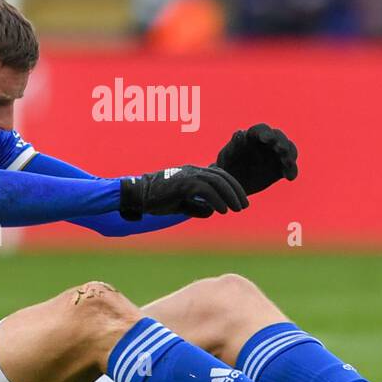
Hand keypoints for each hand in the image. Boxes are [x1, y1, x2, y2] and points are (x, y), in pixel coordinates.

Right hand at [119, 165, 248, 219]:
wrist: (137, 194)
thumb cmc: (157, 199)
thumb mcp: (181, 203)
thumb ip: (196, 205)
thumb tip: (211, 211)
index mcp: (193, 172)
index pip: (219, 175)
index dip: (233, 186)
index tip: (241, 200)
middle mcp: (193, 170)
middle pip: (222, 177)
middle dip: (235, 191)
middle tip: (244, 206)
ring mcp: (188, 175)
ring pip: (216, 182)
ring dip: (229, 196)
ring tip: (237, 209)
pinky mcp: (183, 184)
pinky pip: (205, 190)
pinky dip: (217, 200)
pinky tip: (222, 210)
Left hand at [212, 124, 297, 194]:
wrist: (232, 183)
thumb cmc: (227, 166)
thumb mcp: (227, 156)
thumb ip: (234, 146)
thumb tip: (240, 134)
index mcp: (253, 136)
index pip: (262, 130)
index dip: (265, 133)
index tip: (267, 139)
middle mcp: (267, 143)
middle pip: (279, 137)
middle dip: (282, 142)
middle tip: (281, 150)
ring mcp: (276, 155)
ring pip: (288, 150)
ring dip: (289, 155)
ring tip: (287, 163)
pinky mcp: (280, 168)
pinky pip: (289, 168)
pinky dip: (291, 171)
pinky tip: (290, 177)